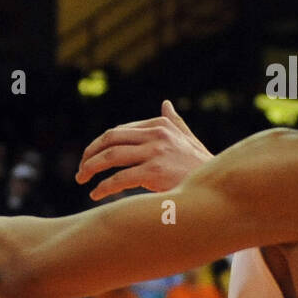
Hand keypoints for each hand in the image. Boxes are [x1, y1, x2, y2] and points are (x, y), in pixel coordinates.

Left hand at [76, 99, 212, 200]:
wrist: (216, 187)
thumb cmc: (200, 166)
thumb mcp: (188, 138)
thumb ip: (175, 122)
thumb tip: (165, 103)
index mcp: (160, 124)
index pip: (119, 131)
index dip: (100, 145)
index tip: (90, 158)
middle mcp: (157, 134)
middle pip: (110, 139)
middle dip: (90, 154)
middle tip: (81, 170)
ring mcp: (156, 152)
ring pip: (110, 157)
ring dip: (90, 169)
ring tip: (81, 180)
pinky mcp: (155, 172)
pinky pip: (119, 179)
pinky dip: (103, 187)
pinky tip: (96, 195)